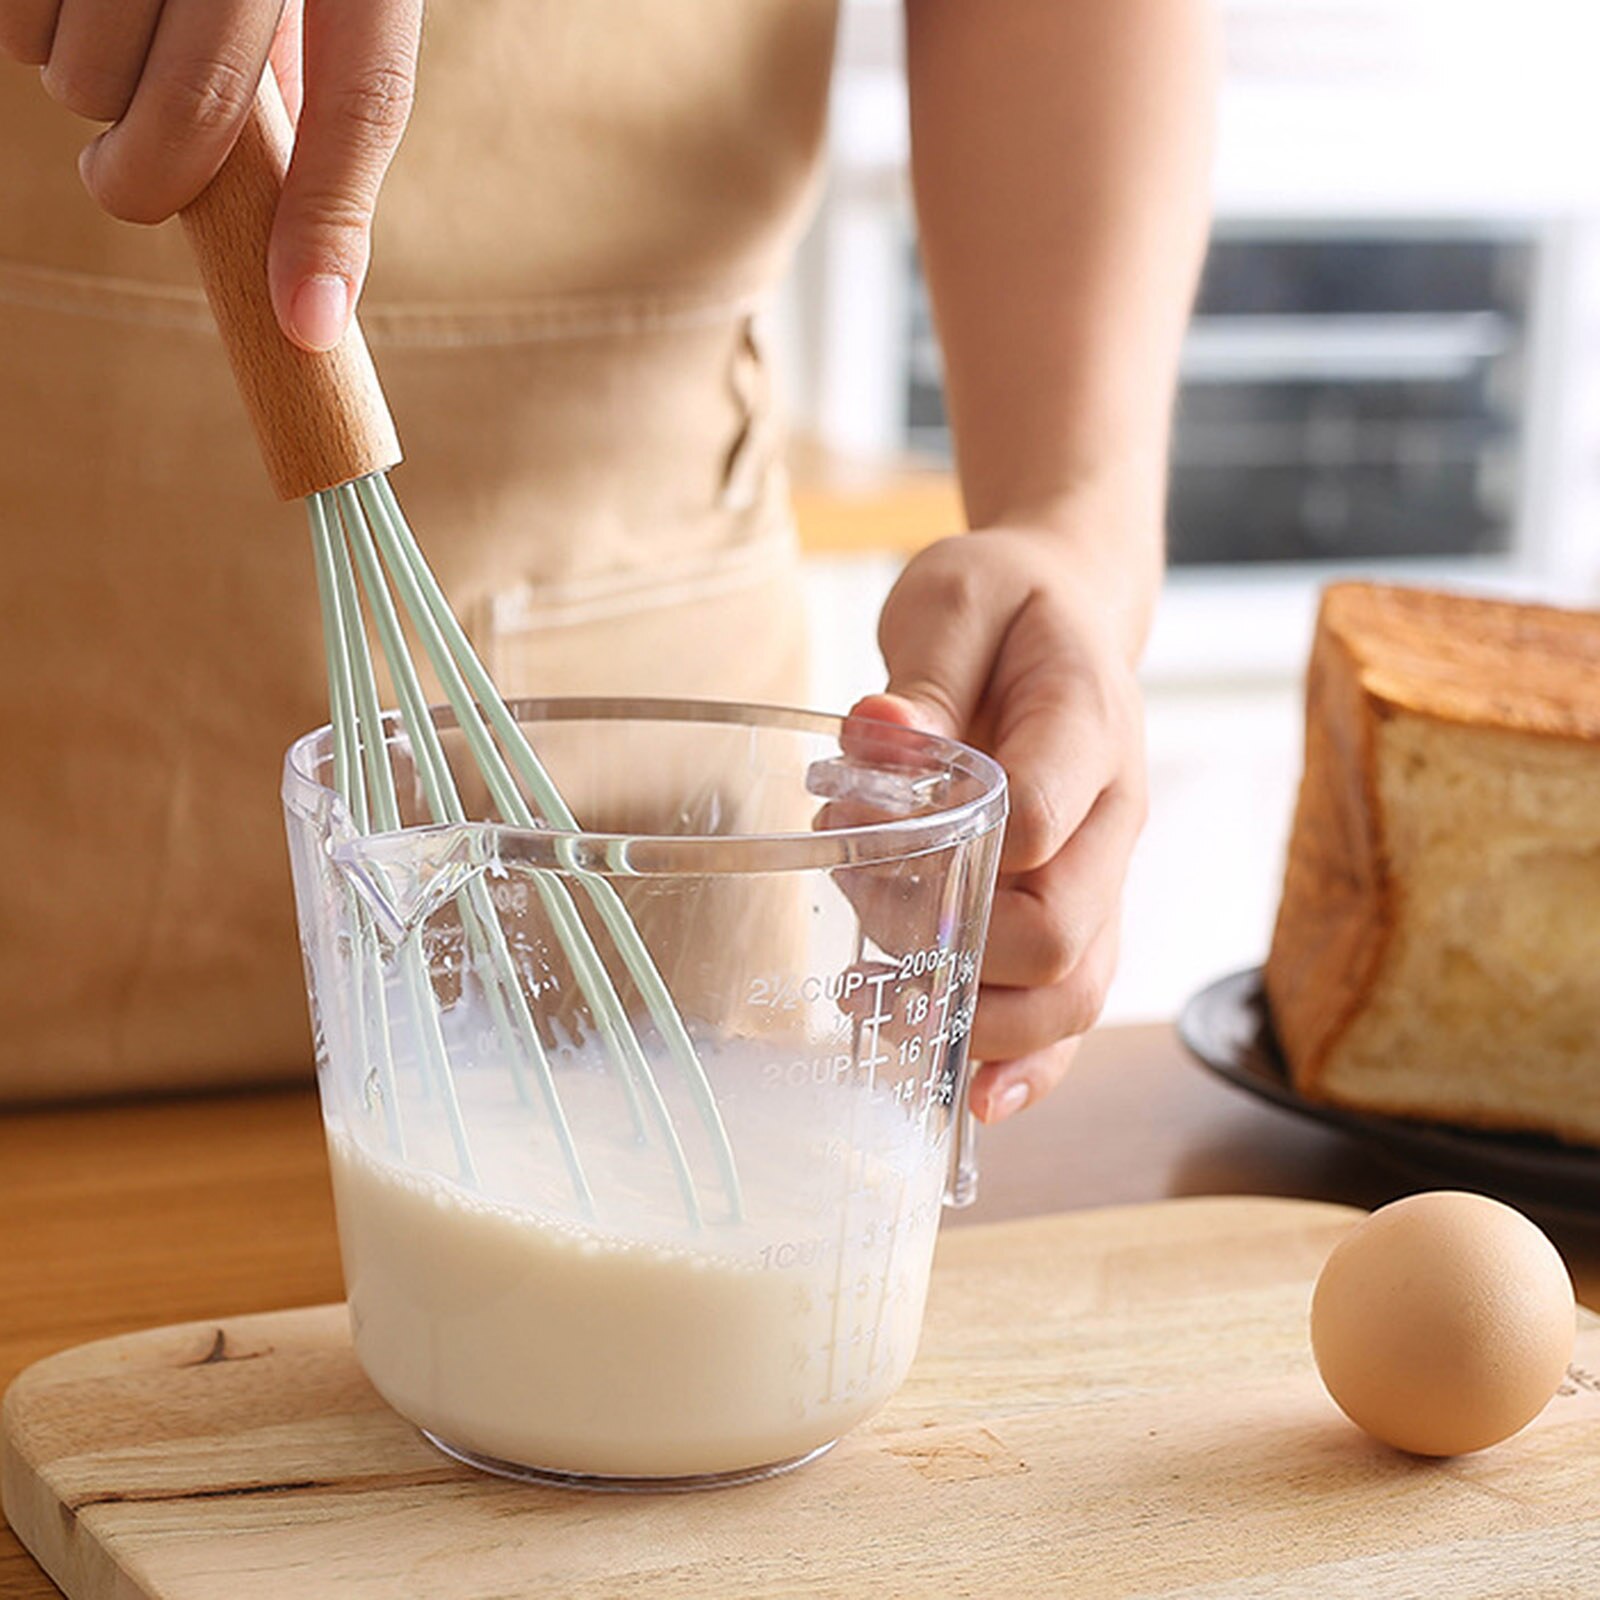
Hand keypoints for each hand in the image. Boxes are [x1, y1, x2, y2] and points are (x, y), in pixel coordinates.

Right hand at [1, 0, 421, 351]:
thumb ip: (318, 87)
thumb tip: (305, 262)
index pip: (363, 100)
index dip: (329, 222)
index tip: (303, 326)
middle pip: (198, 106)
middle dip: (150, 182)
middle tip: (131, 185)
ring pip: (87, 67)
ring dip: (85, 93)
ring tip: (109, 48)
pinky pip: (13, 17)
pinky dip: (27, 33)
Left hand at [854, 524, 1148, 1123]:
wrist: (1064, 617)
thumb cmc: (1006, 605)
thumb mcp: (955, 600)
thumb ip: (923, 673)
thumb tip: (878, 735)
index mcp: (1089, 722)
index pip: (1045, 815)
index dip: (960, 851)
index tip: (854, 827)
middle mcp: (1112, 813)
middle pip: (1060, 933)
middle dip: (946, 946)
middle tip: (853, 905)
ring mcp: (1103, 872)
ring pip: (1073, 990)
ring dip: (971, 1016)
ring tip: (869, 1000)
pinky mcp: (1081, 907)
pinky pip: (1072, 1004)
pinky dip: (1027, 1061)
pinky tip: (971, 1097)